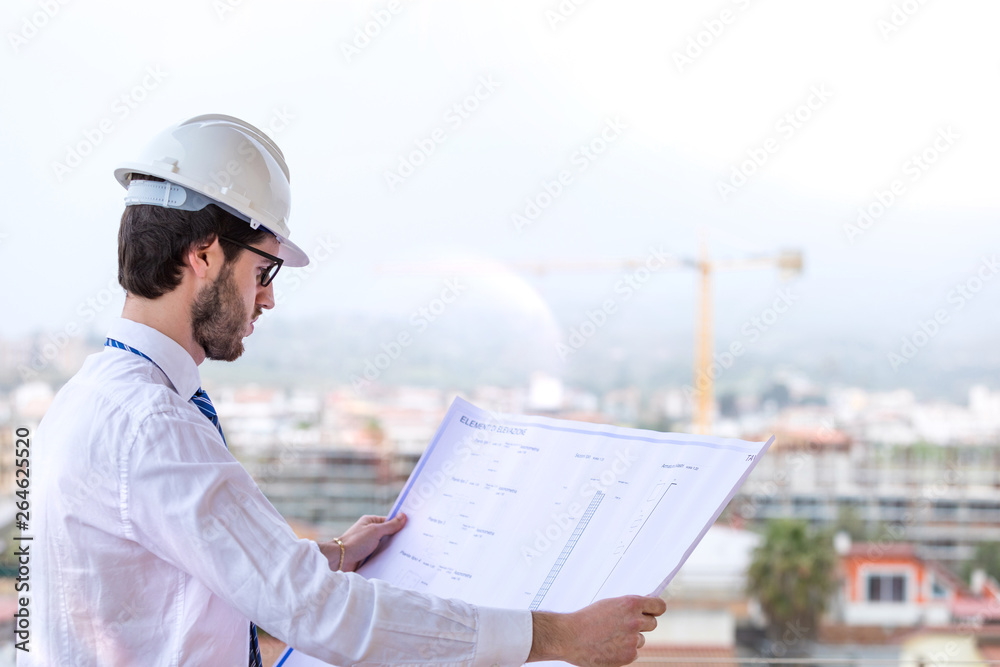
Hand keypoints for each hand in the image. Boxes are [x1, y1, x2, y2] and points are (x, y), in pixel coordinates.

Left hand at [320, 513, 406, 571]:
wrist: (339, 560)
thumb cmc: (355, 542)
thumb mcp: (375, 531)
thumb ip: (390, 525)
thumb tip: (404, 516)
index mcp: (370, 522)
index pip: (389, 521)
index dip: (399, 524)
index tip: (412, 528)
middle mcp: (369, 532)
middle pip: (388, 534)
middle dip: (398, 539)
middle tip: (414, 542)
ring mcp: (368, 545)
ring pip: (385, 546)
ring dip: (393, 550)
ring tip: (409, 553)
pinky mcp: (367, 556)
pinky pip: (380, 556)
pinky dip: (387, 558)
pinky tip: (397, 562)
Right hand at [528, 595, 665, 666]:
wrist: (569, 637)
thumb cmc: (586, 619)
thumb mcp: (608, 604)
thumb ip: (628, 606)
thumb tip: (643, 608)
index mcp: (630, 604)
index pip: (659, 606)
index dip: (656, 609)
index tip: (654, 611)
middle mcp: (635, 621)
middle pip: (653, 624)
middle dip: (643, 625)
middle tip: (626, 626)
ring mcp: (633, 640)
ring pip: (641, 640)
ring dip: (631, 639)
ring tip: (610, 637)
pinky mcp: (629, 655)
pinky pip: (634, 653)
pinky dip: (624, 651)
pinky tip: (609, 647)